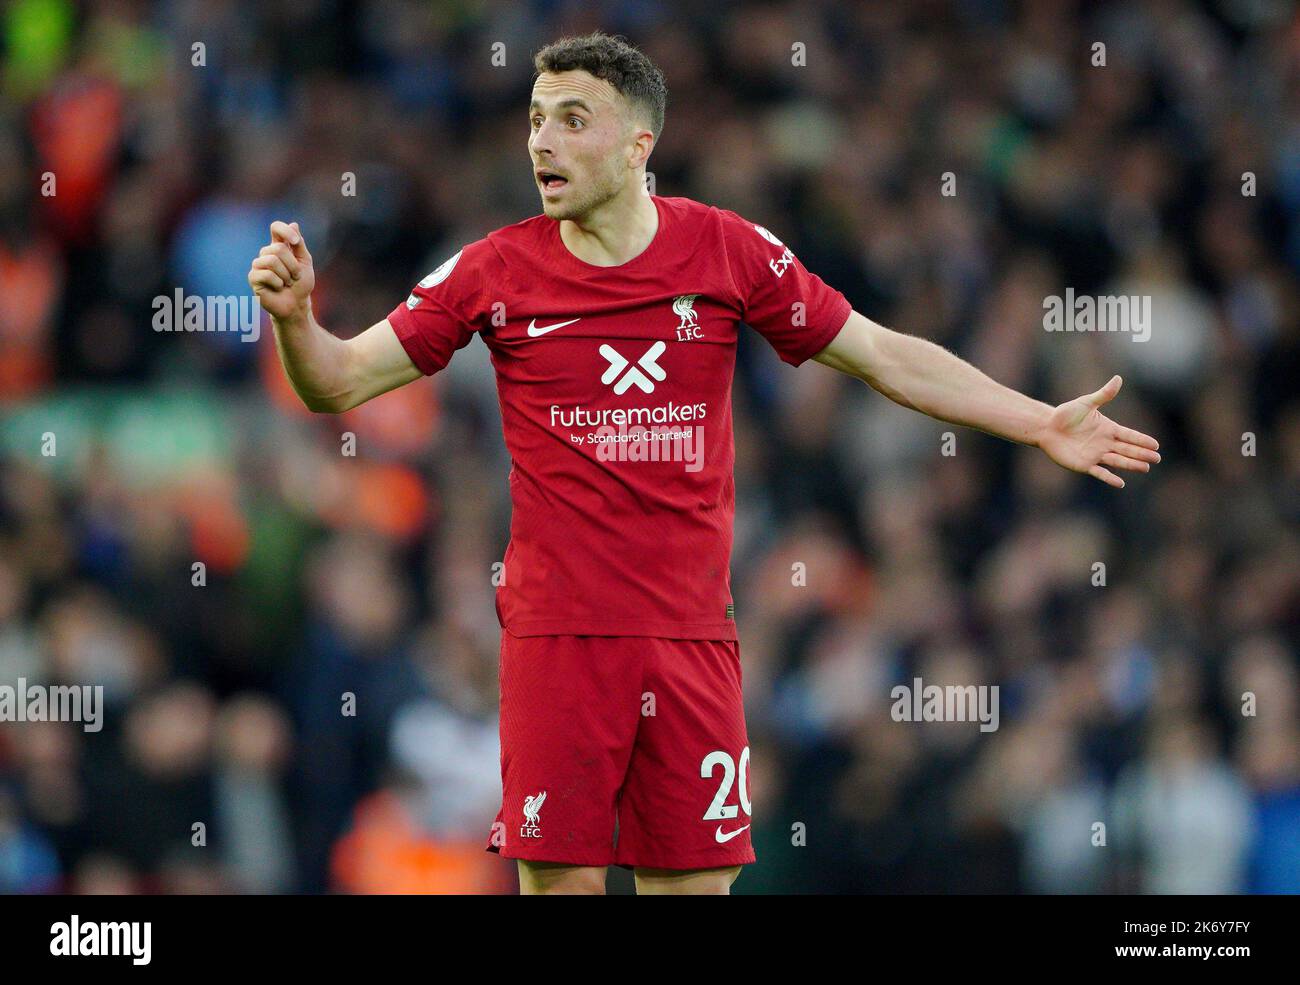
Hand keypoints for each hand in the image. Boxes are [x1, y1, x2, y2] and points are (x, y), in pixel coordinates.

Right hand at [248, 221, 314, 321]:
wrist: (296, 305)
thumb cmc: (301, 284)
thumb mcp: (305, 262)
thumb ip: (299, 244)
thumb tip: (294, 224)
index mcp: (278, 247)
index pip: (275, 228)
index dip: (285, 231)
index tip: (296, 242)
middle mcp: (266, 253)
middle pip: (279, 248)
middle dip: (293, 265)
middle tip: (294, 277)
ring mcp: (258, 265)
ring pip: (272, 260)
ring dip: (286, 275)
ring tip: (287, 283)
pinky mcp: (253, 277)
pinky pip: (267, 274)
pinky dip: (278, 283)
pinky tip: (278, 288)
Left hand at [1035, 375, 1159, 487]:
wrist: (1046, 427)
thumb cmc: (1065, 414)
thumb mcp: (1086, 403)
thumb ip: (1103, 394)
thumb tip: (1118, 378)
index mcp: (1108, 429)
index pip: (1130, 435)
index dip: (1142, 440)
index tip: (1156, 445)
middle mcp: (1105, 443)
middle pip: (1127, 449)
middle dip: (1142, 454)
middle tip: (1157, 458)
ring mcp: (1096, 455)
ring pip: (1118, 461)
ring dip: (1131, 465)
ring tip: (1146, 468)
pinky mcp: (1084, 464)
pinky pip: (1100, 472)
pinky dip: (1110, 478)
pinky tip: (1121, 483)